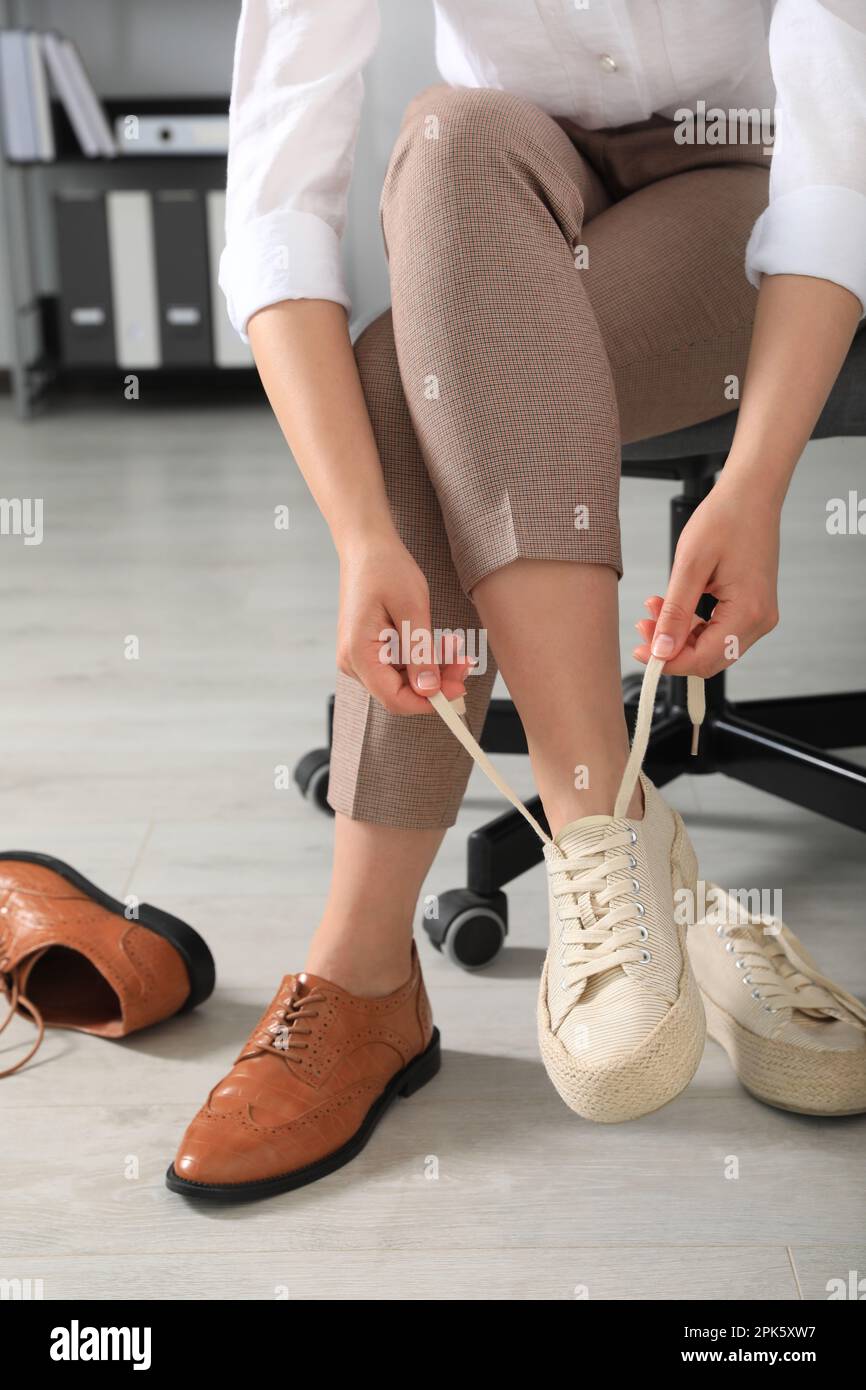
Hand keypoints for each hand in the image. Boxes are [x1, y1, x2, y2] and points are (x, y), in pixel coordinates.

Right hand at [336, 536, 470, 714]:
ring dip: (433, 669)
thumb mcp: (412, 610)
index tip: (459, 688)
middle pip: (400, 693)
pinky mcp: (369, 652)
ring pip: (402, 681)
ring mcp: (359, 658)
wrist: (367, 548)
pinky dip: (422, 659)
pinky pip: (399, 667)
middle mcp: (353, 662)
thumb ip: (420, 653)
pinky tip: (439, 644)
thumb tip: (429, 690)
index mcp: (359, 654)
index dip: (429, 701)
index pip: (395, 699)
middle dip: (436, 681)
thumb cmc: (386, 569)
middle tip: (464, 661)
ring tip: (455, 646)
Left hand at [632, 475, 780, 677]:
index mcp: (749, 611)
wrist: (751, 494)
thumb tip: (662, 650)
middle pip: (708, 658)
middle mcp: (760, 619)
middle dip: (672, 648)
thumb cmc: (727, 518)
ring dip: (679, 634)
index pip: (703, 659)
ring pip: (711, 646)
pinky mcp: (752, 607)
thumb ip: (676, 613)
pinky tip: (673, 606)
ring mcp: (758, 614)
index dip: (669, 661)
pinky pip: (718, 629)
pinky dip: (692, 623)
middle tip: (644, 625)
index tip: (642, 652)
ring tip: (655, 608)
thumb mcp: (690, 565)